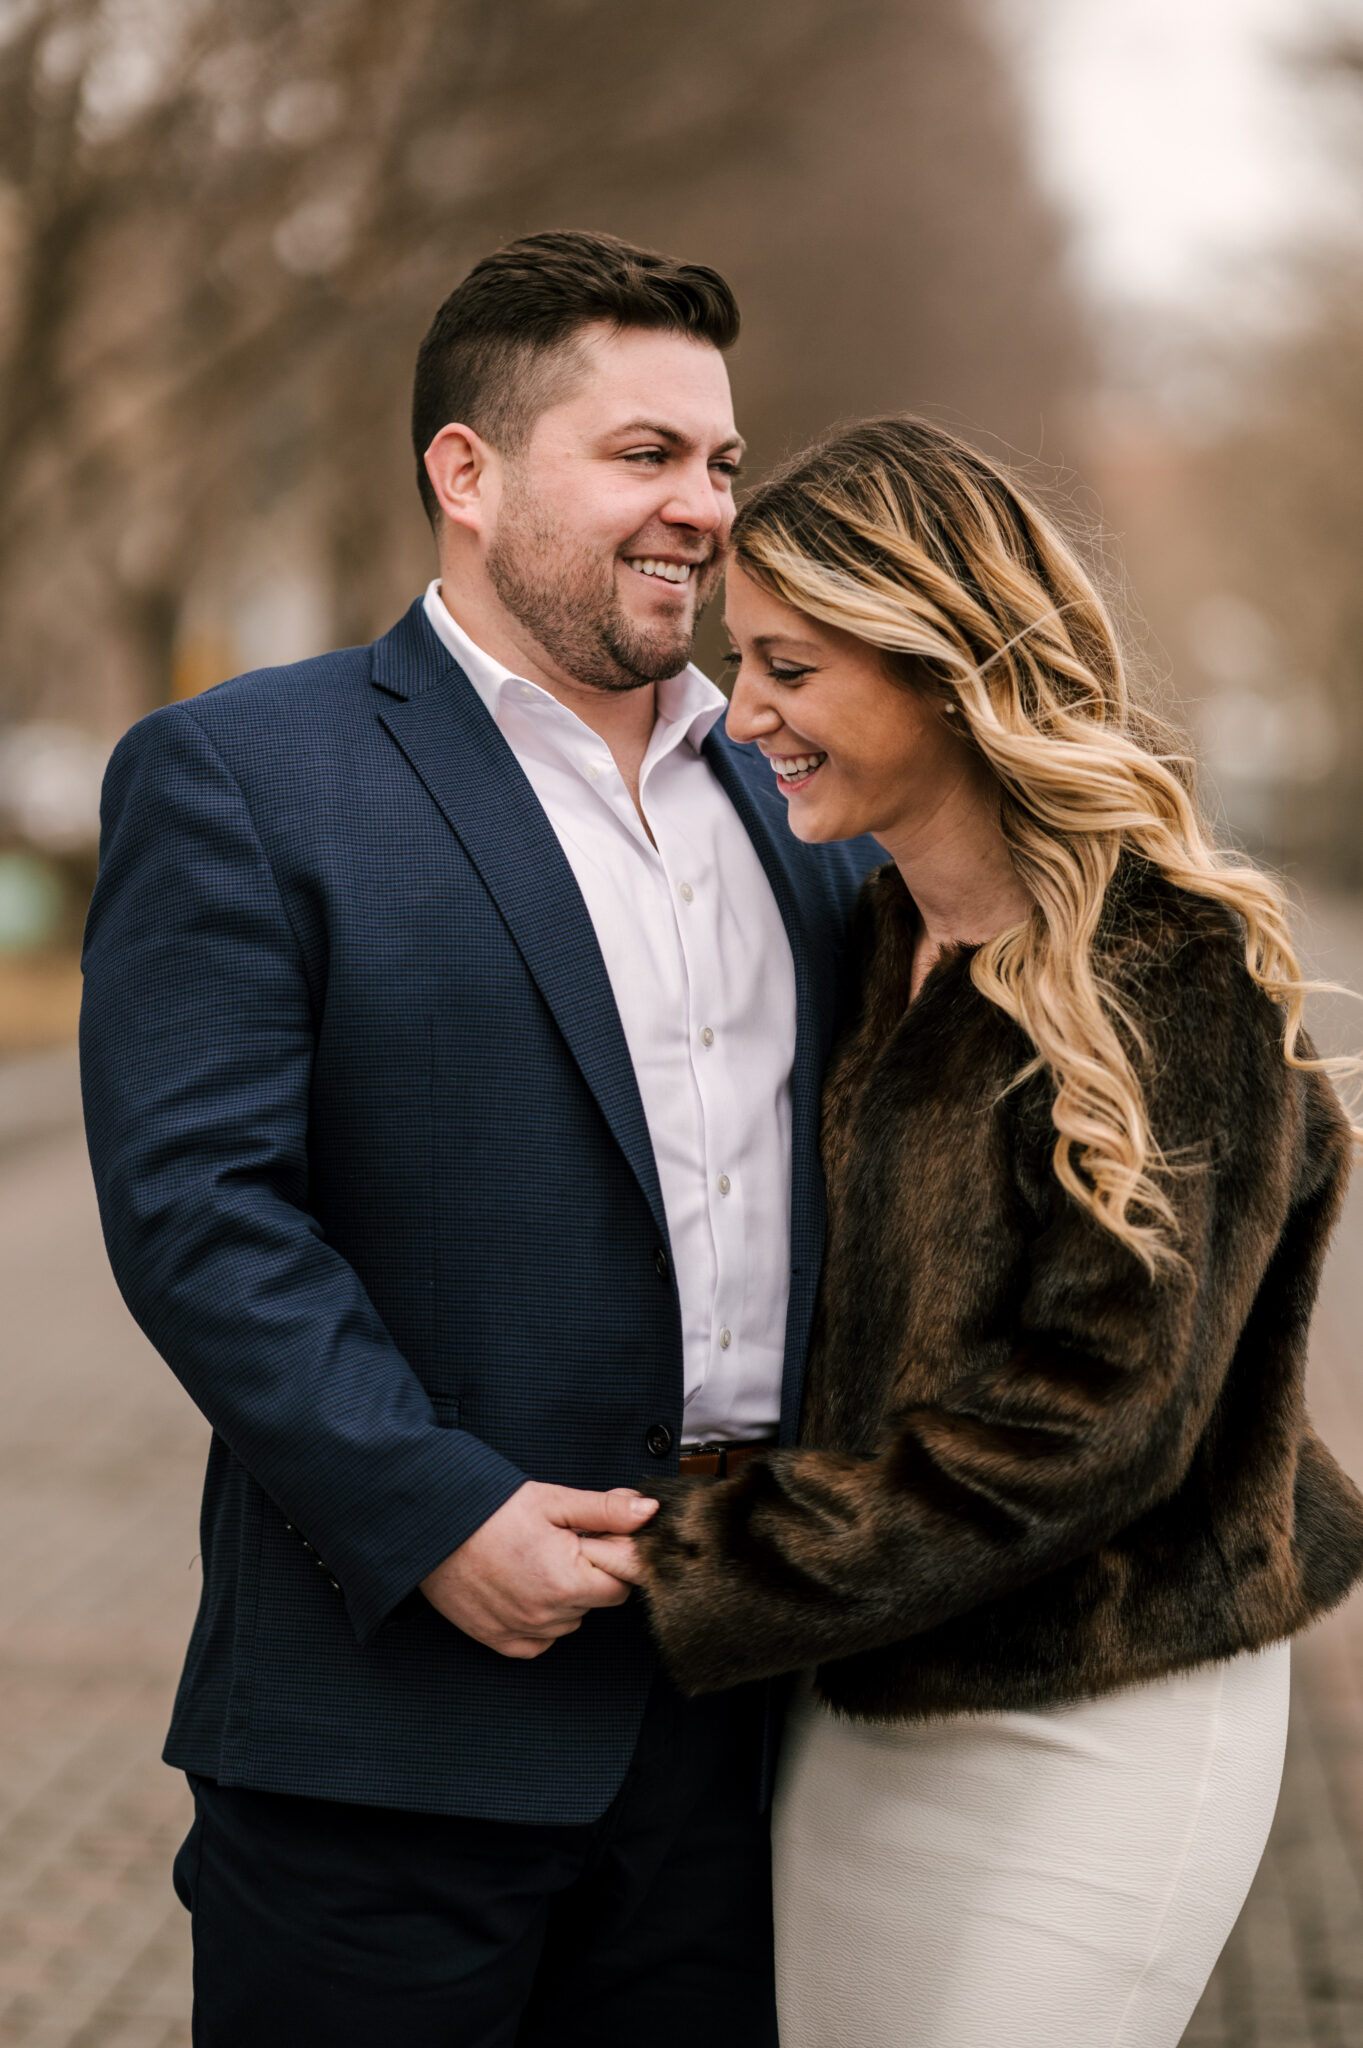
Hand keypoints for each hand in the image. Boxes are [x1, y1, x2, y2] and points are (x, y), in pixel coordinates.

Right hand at [420, 1482, 657, 1659]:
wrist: (430, 1527)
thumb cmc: (489, 1509)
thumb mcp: (554, 1501)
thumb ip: (606, 1511)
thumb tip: (649, 1512)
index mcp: (567, 1580)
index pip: (622, 1582)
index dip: (612, 1556)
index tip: (592, 1537)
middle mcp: (548, 1615)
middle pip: (597, 1600)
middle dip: (589, 1572)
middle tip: (558, 1542)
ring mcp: (523, 1632)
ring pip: (570, 1620)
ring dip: (565, 1596)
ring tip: (534, 1560)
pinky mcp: (500, 1642)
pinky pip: (540, 1640)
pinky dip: (539, 1619)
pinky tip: (522, 1586)